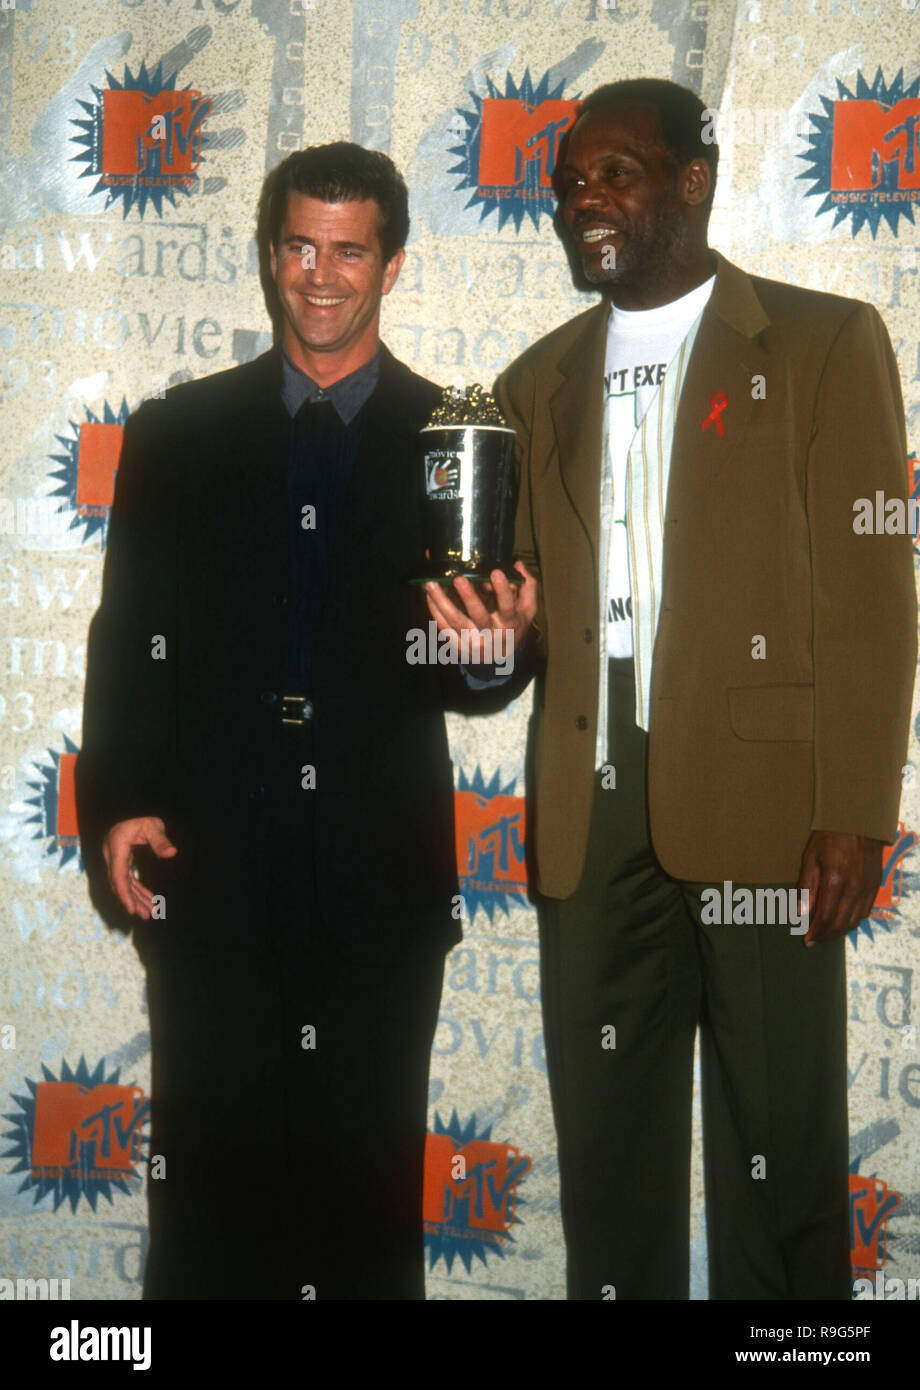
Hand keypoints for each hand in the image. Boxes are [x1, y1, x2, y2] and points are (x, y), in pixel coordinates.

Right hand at [102, 816, 177, 918]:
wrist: (130, 808)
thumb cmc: (141, 817)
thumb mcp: (152, 825)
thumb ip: (160, 840)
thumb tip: (172, 852)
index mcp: (116, 847)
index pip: (118, 875)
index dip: (124, 893)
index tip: (131, 909)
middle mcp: (112, 855)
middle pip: (120, 883)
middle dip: (132, 901)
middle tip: (147, 916)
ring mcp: (115, 859)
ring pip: (124, 884)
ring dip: (136, 898)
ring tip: (149, 913)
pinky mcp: (121, 861)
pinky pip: (128, 879)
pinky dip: (137, 890)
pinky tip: (148, 900)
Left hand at [424, 560, 537, 663]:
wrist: (500, 659)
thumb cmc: (513, 626)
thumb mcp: (527, 609)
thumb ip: (527, 586)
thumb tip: (518, 564)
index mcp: (510, 623)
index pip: (507, 606)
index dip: (502, 590)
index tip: (496, 572)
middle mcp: (492, 634)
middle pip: (479, 615)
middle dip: (468, 597)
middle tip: (458, 579)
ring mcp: (474, 642)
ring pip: (456, 621)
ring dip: (442, 602)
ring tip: (430, 584)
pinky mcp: (460, 647)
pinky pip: (445, 629)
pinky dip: (435, 613)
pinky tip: (428, 597)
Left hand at [796, 830, 882, 945]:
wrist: (858, 822)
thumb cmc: (829, 837)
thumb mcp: (810, 858)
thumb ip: (806, 887)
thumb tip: (801, 914)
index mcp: (835, 880)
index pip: (826, 917)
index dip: (816, 933)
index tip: (806, 941)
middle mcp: (854, 888)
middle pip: (841, 923)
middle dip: (826, 936)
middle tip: (814, 940)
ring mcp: (867, 888)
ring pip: (854, 921)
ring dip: (839, 931)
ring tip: (825, 933)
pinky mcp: (874, 886)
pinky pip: (864, 912)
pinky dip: (852, 921)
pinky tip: (841, 921)